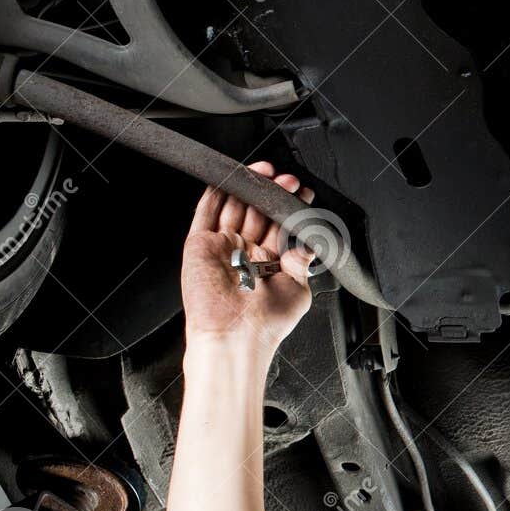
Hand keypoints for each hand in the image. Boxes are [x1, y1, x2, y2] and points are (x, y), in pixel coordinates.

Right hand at [181, 161, 315, 352]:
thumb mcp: (297, 290)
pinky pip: (205, 212)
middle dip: (270, 192)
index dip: (288, 208)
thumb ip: (301, 261)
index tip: (302, 194)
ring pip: (233, 206)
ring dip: (246, 187)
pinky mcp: (199, 244)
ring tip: (264, 172)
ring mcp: (222, 247)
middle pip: (256, 211)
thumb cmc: (266, 324)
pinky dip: (214, 192)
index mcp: (268, 263)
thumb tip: (310, 241)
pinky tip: (227, 177)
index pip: (278, 226)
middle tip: (286, 179)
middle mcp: (245, 253)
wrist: (235, 338)